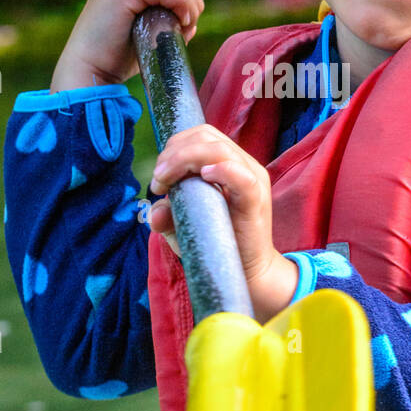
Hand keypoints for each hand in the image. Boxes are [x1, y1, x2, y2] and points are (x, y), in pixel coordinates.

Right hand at [51, 0, 203, 91]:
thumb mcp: (144, 29)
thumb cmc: (115, 57)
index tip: (184, 22)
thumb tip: (192, 18)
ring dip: (189, 6)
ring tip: (183, 31)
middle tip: (187, 29)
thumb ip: (164, 17)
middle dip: (191, 0)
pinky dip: (182, 6)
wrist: (88, 72)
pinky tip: (180, 24)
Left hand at [147, 126, 298, 322]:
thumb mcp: (184, 228)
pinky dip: (222, 170)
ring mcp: (252, 179)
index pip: (201, 136)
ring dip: (184, 159)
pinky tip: (205, 176)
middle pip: (207, 136)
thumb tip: (154, 211)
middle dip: (174, 152)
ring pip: (219, 149)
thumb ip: (167, 216)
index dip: (174, 147)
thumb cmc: (217, 245)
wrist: (246, 274)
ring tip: (168, 182)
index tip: (157, 178)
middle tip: (158, 181)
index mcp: (228, 162)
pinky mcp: (256, 200)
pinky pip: (241, 176)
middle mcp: (243, 164)